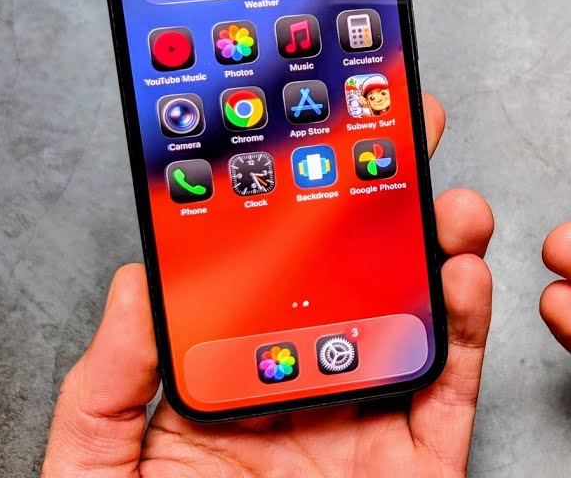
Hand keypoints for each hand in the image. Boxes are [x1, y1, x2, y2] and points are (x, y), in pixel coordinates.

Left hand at [44, 93, 493, 476]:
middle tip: (399, 126)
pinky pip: (453, 390)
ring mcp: (368, 429)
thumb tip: (139, 281)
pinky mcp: (421, 466)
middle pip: (355, 279)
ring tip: (444, 195)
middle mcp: (307, 393)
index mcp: (228, 384)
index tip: (300, 135)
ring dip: (439, 248)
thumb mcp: (99, 473)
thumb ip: (110, 382)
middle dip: (384, 198)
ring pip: (417, 320)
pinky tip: (463, 274)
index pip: (264, 277)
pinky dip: (471, 328)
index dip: (285, 202)